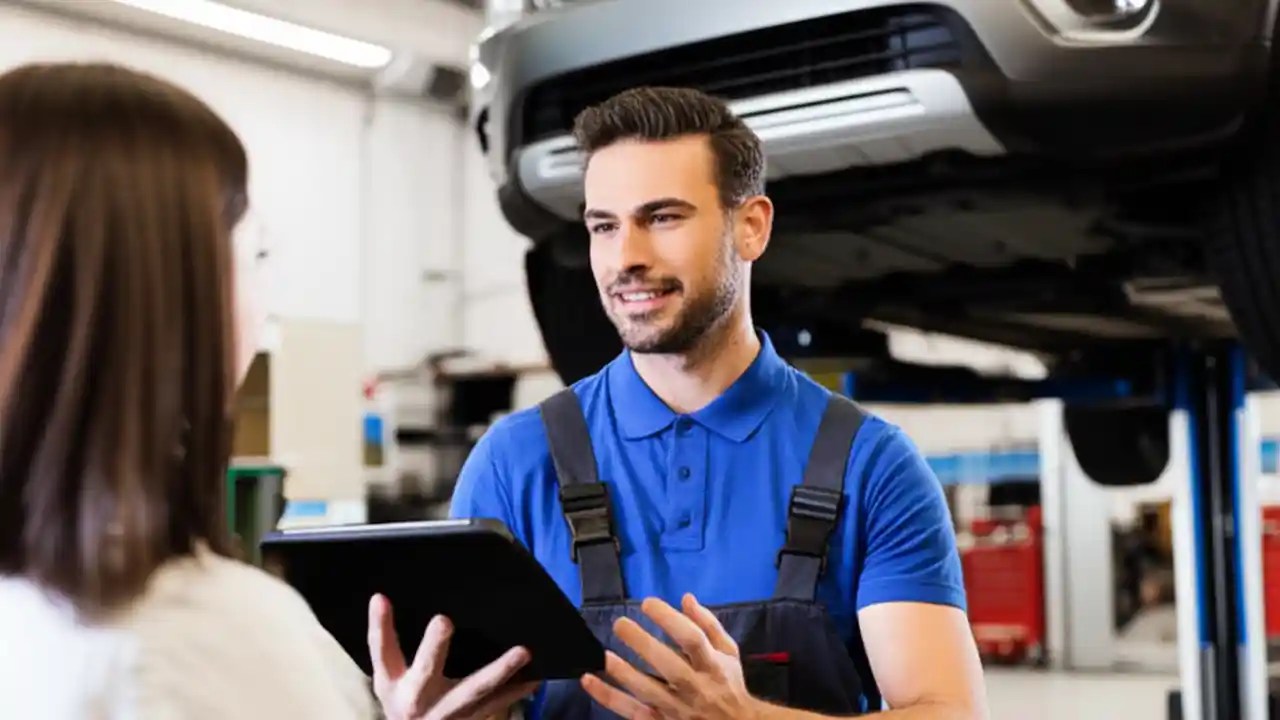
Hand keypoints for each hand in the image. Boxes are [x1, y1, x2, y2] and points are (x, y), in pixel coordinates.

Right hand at [367, 594, 538, 719]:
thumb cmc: (400, 699)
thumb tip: (380, 596)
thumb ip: (383, 638)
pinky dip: (518, 689)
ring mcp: (448, 711)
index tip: (381, 598)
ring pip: (474, 690)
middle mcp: (419, 698)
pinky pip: (498, 703)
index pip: (383, 651)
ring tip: (521, 651)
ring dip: (498, 671)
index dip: (380, 626)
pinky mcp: (472, 717)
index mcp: (394, 682)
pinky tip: (536, 675)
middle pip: (425, 672)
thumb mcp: (385, 674)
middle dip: (434, 647)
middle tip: (443, 621)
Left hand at [580, 593, 760, 719]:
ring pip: (647, 692)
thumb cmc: (728, 684)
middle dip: (643, 644)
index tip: (648, 603)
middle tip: (620, 624)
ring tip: (604, 655)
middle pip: (668, 665)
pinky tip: (589, 680)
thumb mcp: (728, 652)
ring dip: (624, 674)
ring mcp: (675, 708)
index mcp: (712, 665)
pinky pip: (631, 711)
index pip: (692, 639)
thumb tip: (686, 598)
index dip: (669, 619)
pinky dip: (608, 697)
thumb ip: (708, 624)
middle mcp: (694, 687)